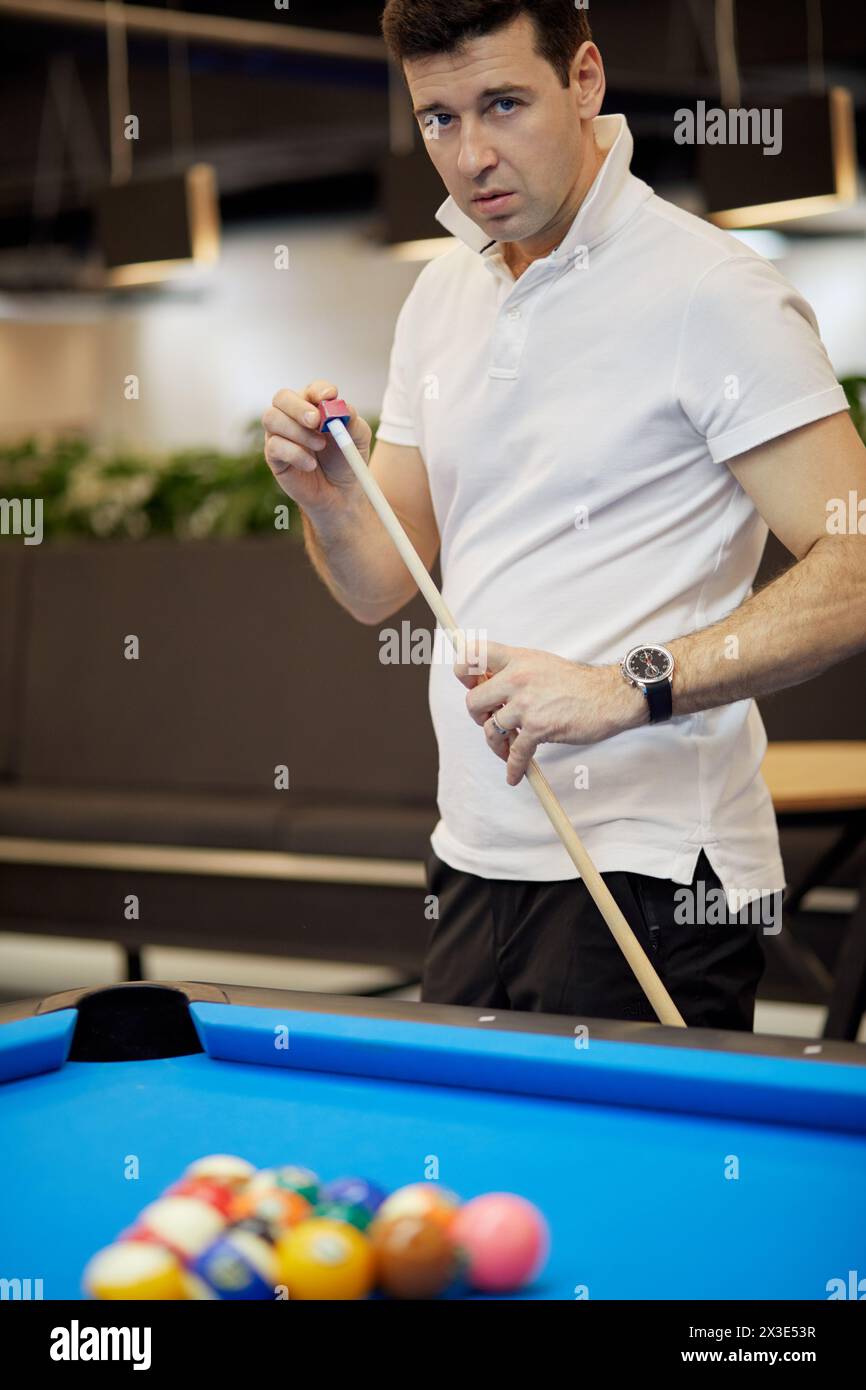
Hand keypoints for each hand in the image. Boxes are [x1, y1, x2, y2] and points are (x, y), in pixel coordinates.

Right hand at [262, 382, 371, 518]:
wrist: (340, 493)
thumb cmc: (346, 460)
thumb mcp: (357, 438)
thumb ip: (352, 420)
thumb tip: (342, 407)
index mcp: (314, 405)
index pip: (311, 390)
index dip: (318, 390)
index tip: (330, 397)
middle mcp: (292, 415)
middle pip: (282, 397)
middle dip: (298, 407)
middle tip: (316, 421)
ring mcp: (280, 434)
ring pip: (272, 418)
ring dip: (297, 431)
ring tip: (320, 445)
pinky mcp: (273, 456)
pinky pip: (274, 446)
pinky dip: (295, 454)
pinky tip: (310, 464)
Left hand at [455, 641, 646, 785]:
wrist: (609, 696)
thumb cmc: (576, 683)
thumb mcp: (540, 663)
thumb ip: (514, 671)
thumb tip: (488, 686)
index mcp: (517, 659)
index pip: (472, 654)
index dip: (464, 672)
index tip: (472, 685)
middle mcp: (517, 678)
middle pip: (473, 701)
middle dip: (479, 716)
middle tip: (491, 720)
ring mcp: (526, 704)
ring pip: (491, 729)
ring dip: (496, 743)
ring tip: (506, 748)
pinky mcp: (538, 727)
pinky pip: (515, 753)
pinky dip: (513, 768)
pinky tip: (514, 775)